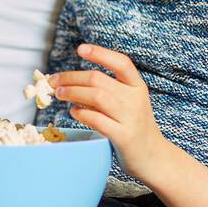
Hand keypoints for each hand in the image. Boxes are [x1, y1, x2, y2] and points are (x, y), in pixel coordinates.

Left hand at [45, 43, 166, 180]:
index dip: (100, 53)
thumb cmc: (133, 127)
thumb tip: (71, 81)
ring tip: (59, 94)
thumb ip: (108, 90)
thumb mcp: (129, 102)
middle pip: (98, 80)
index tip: (80, 49)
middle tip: (54, 81)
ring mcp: (131, 118)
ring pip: (97, 97)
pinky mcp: (124, 137)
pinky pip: (98, 120)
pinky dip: (82, 113)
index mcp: (137, 86)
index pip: (122, 63)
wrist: (154, 157)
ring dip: (73, 93)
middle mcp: (135, 99)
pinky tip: (74, 112)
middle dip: (71, 77)